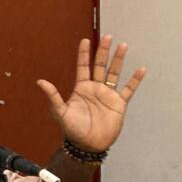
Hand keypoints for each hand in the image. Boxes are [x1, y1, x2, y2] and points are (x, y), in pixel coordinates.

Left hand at [37, 35, 145, 151]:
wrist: (88, 145)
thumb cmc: (72, 129)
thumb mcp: (60, 112)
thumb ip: (52, 96)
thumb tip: (40, 82)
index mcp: (81, 88)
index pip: (83, 66)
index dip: (84, 54)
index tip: (85, 40)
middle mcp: (95, 88)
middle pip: (100, 65)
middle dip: (103, 51)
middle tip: (107, 36)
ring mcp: (107, 95)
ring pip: (114, 73)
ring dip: (119, 60)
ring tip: (123, 46)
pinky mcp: (119, 104)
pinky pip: (129, 89)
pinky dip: (135, 80)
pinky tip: (141, 69)